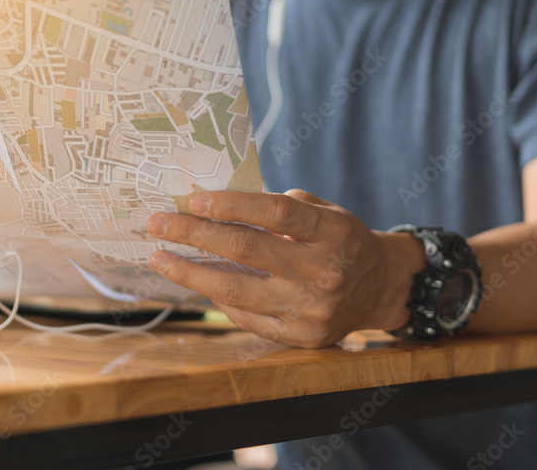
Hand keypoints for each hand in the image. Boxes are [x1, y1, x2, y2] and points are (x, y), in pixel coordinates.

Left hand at [146, 189, 423, 347]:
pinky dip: (217, 297)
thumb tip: (218, 206)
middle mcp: (322, 272)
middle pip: (247, 250)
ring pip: (236, 289)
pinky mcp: (300, 336)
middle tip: (158, 223)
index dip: (232, 204)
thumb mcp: (325, 213)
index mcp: (330, 232)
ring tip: (160, 258)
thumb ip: (281, 209)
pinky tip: (196, 280)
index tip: (194, 200)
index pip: (275, 213)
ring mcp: (310, 309)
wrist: (378, 288)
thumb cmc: (341, 241)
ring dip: (190, 272)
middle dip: (195, 234)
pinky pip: (246, 315)